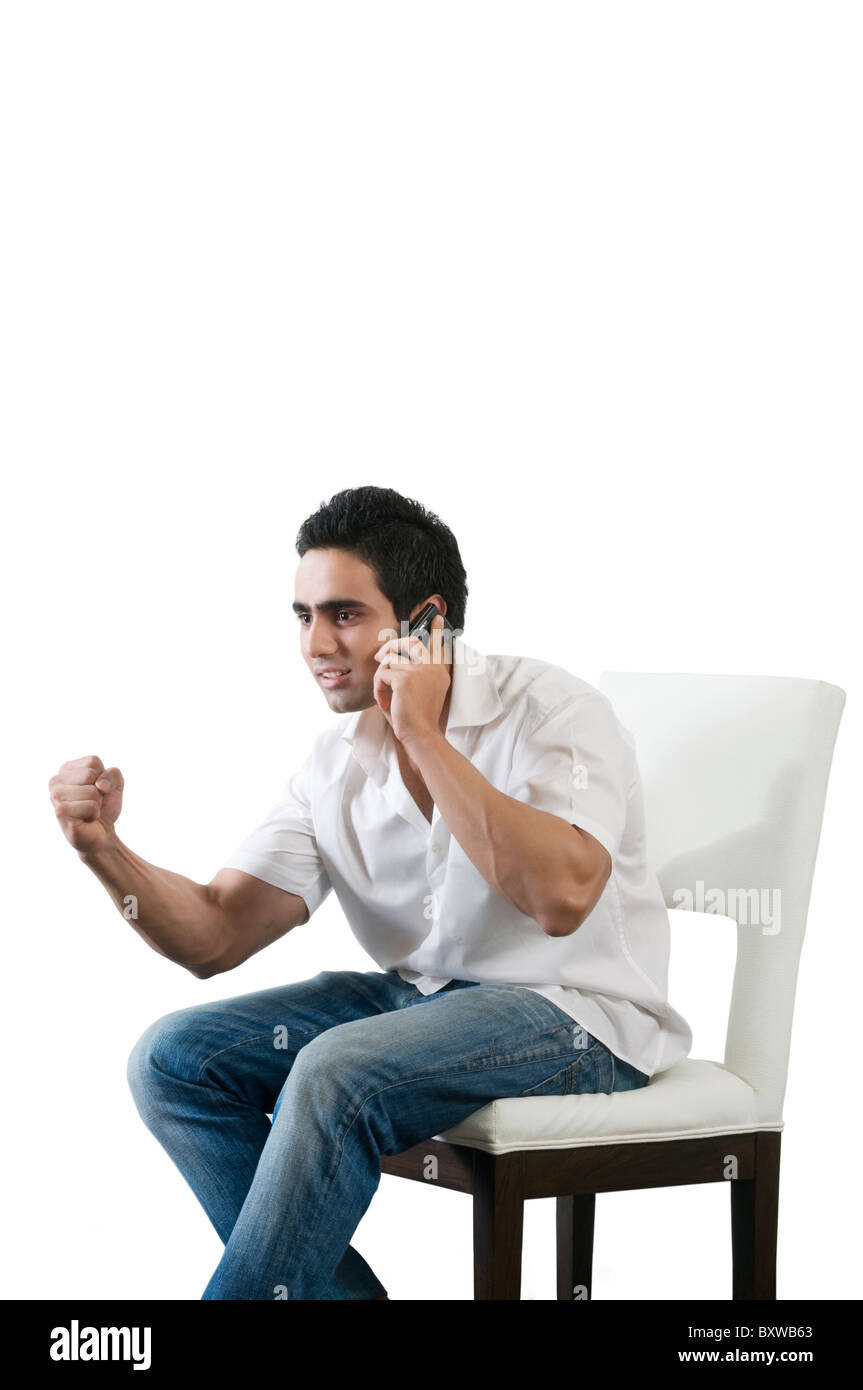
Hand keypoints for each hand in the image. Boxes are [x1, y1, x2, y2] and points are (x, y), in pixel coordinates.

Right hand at [49, 755, 124, 852]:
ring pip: (91, 791)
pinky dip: (94, 814)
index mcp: (66, 769)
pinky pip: (91, 806)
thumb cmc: (104, 807)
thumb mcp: (116, 784)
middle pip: (90, 774)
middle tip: (92, 802)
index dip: (103, 777)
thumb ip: (113, 774)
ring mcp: (55, 796)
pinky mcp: (60, 811)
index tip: (96, 790)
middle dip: (99, 791)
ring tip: (87, 811)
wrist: (101, 833)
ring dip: (97, 804)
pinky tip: (85, 819)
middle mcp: (56, 780)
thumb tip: (99, 785)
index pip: (93, 761)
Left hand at [373, 614, 450, 745]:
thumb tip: (391, 657)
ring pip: (390, 661)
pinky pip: (382, 674)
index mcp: (439, 673)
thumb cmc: (417, 719)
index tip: (436, 617)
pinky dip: (378, 689)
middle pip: (412, 642)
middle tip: (380, 656)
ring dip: (382, 679)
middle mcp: (432, 669)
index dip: (436, 631)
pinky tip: (385, 703)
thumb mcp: (419, 693)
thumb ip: (412, 673)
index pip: (438, 646)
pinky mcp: (404, 679)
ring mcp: (419, 671)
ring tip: (385, 697)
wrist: (421, 736)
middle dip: (393, 645)